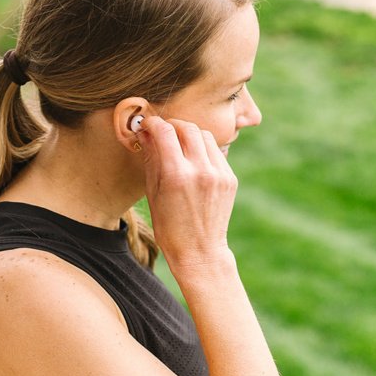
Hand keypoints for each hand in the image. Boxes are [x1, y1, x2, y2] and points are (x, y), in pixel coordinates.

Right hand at [136, 116, 237, 271]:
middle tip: (163, 132)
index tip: (147, 125)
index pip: (165, 132)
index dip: (153, 124)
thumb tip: (145, 134)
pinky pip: (216, 151)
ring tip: (179, 144)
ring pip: (204, 135)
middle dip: (172, 125)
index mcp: (176, 175)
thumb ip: (151, 159)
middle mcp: (200, 170)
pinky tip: (194, 160)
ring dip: (190, 134)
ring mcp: (218, 174)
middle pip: (187, 128)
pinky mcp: (230, 178)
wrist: (200, 252)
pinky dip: (203, 149)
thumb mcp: (153, 193)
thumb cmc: (169, 227)